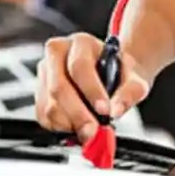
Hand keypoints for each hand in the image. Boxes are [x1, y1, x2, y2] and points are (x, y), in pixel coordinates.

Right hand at [34, 33, 152, 143]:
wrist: (113, 75)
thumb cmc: (121, 74)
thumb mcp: (135, 79)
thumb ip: (130, 93)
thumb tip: (115, 110)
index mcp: (81, 43)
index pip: (79, 67)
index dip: (91, 91)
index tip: (105, 111)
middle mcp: (57, 54)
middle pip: (58, 87)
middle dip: (77, 115)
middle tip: (93, 132)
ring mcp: (45, 73)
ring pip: (49, 105)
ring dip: (69, 124)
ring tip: (89, 129)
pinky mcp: (39, 93)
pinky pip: (43, 117)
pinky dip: (60, 128)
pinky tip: (77, 126)